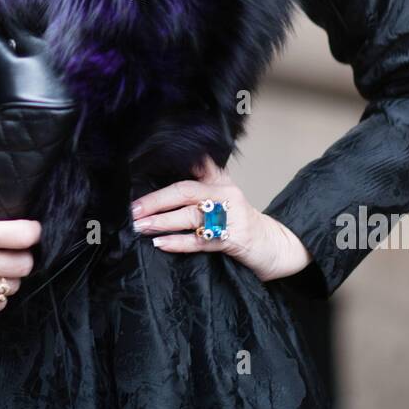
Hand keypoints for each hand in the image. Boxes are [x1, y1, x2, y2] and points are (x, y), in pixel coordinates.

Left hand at [130, 154, 312, 283]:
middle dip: (157, 200)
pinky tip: (161, 243)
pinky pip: (201, 240)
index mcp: (220, 181)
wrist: (274, 245)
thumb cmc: (240, 223)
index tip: (146, 165)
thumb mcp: (223, 198)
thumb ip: (199, 188)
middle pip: (186, 191)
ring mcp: (231, 216)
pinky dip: (179, 241)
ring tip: (142, 225)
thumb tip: (159, 191)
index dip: (173, 163)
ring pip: (191, 216)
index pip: (196, 164)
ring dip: (162, 221)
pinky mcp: (234, 239)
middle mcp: (225, 194)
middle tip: (135, 209)